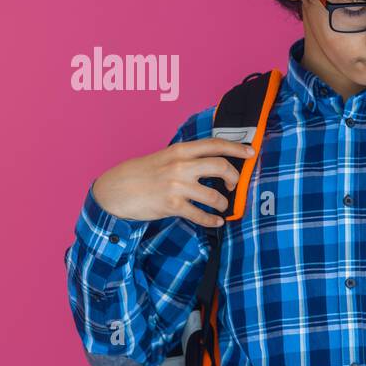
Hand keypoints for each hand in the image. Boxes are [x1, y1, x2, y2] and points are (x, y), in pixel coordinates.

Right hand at [91, 137, 256, 226]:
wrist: (113, 191)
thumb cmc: (139, 174)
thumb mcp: (163, 157)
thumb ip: (186, 158)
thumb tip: (211, 163)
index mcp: (179, 150)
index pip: (214, 144)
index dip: (236, 148)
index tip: (251, 152)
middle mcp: (180, 165)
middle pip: (221, 167)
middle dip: (235, 178)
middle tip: (234, 185)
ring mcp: (177, 186)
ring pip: (215, 196)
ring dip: (224, 203)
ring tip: (222, 206)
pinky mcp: (172, 205)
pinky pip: (201, 215)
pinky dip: (212, 220)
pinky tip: (216, 221)